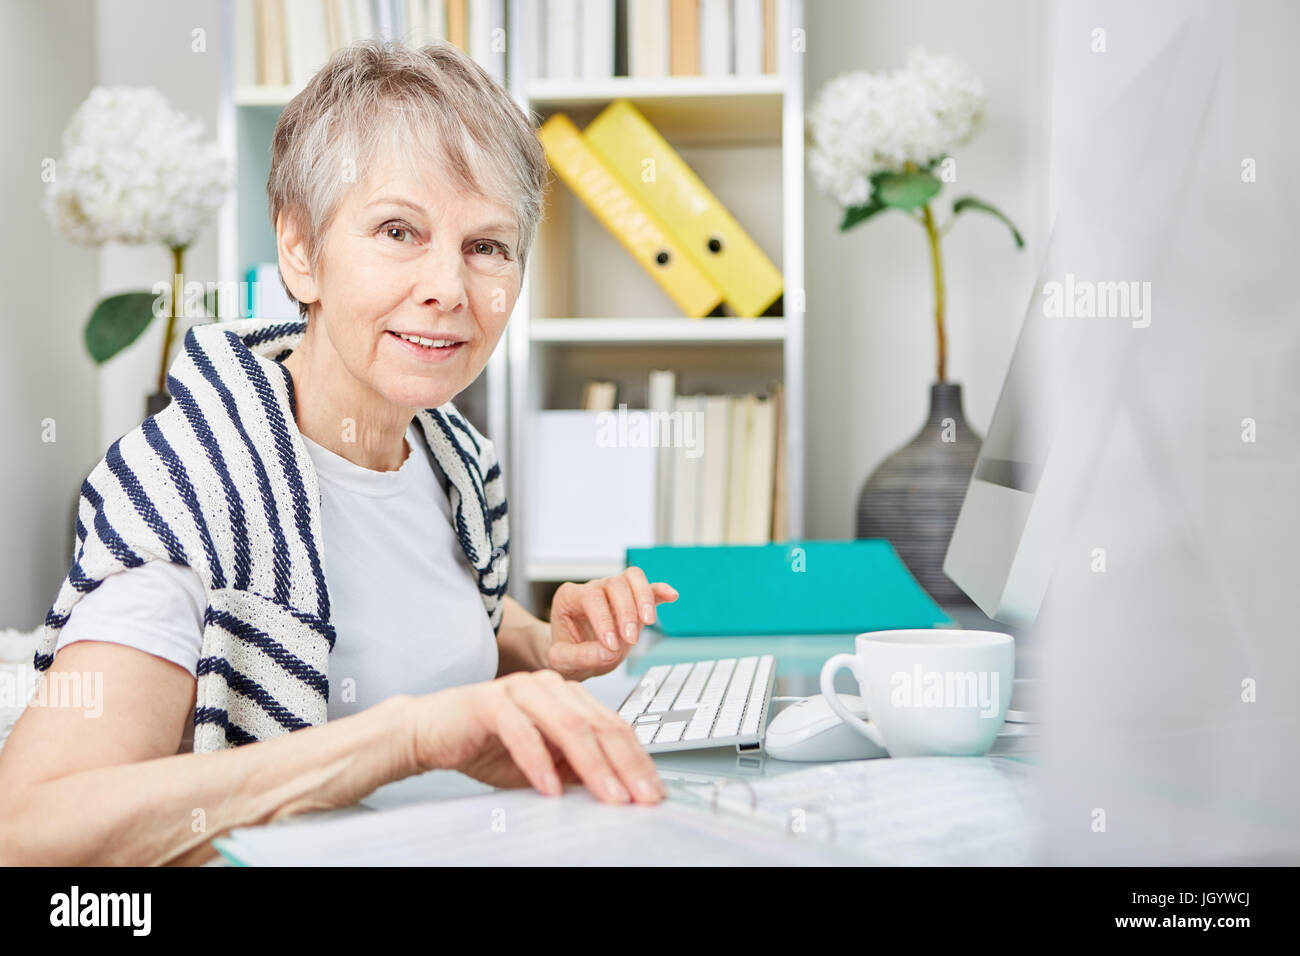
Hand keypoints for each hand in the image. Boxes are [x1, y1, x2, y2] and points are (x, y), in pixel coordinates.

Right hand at [409, 671, 666, 803]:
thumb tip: (620, 790)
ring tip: (609, 796)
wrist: (428, 731)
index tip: (653, 792)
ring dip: (592, 765)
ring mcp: (521, 690)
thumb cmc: (486, 745)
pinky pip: (522, 731)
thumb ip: (577, 769)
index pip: (614, 727)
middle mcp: (551, 686)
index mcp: (569, 696)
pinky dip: (539, 762)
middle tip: (641, 798)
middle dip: (625, 765)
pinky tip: (550, 788)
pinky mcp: (490, 701)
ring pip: (568, 725)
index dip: (637, 761)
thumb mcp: (543, 765)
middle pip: (599, 725)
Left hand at [546, 567, 677, 680]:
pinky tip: (671, 596)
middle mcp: (592, 588)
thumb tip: (608, 650)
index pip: (591, 597)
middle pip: (614, 584)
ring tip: (649, 621)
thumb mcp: (561, 661)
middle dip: (626, 612)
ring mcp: (613, 592)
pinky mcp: (631, 600)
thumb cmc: (565, 654)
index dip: (604, 619)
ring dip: (643, 598)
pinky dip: (659, 590)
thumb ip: (580, 656)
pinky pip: (647, 587)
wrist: (574, 656)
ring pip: (632, 578)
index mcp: (569, 597)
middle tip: (631, 640)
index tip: (611, 645)